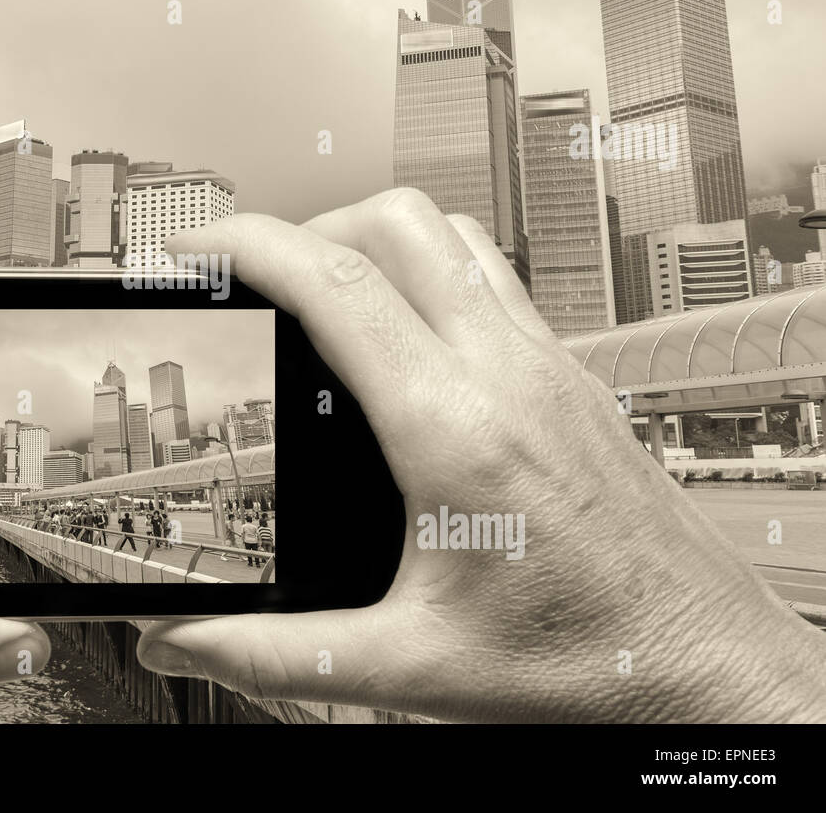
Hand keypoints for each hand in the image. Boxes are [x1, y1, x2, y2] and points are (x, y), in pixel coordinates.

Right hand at [139, 189, 825, 722]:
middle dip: (306, 228)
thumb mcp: (409, 667)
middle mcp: (508, 374)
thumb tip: (190, 642)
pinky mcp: (572, 376)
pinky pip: (492, 277)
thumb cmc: (586, 658)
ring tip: (324, 290)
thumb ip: (277, 657)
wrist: (701, 662)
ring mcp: (549, 365)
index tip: (197, 249)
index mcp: (456, 430)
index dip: (248, 247)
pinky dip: (430, 272)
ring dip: (375, 239)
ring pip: (451, 236)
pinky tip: (405, 337)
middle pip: (395, 224)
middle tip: (257, 278)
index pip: (335, 287)